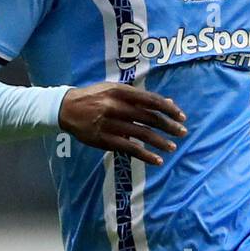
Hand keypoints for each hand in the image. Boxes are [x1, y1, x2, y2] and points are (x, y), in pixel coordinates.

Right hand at [59, 82, 187, 165]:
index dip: (168, 109)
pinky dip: (145, 155)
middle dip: (168, 126)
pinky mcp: (104, 139)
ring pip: (141, 134)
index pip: (151, 100)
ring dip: (160, 142)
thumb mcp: (116, 90)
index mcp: (120, 91)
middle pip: (149, 117)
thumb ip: (141, 97)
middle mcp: (116, 106)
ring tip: (172, 147)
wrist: (67, 108)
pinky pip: (129, 148)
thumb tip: (168, 103)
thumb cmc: (96, 97)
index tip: (181, 116)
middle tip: (182, 132)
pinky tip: (157, 160)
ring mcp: (109, 123)